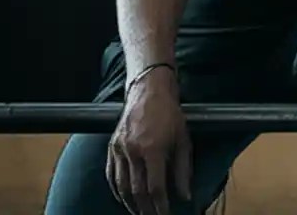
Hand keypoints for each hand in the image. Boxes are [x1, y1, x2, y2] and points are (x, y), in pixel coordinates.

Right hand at [106, 69, 191, 214]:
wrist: (149, 92)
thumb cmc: (170, 115)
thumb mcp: (183, 141)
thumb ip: (183, 170)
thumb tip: (185, 195)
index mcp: (153, 149)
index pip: (155, 187)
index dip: (160, 205)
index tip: (165, 213)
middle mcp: (133, 151)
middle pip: (136, 190)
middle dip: (145, 208)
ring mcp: (119, 149)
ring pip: (121, 185)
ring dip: (130, 203)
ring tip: (138, 212)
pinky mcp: (111, 147)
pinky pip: (111, 174)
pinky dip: (116, 190)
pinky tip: (123, 197)